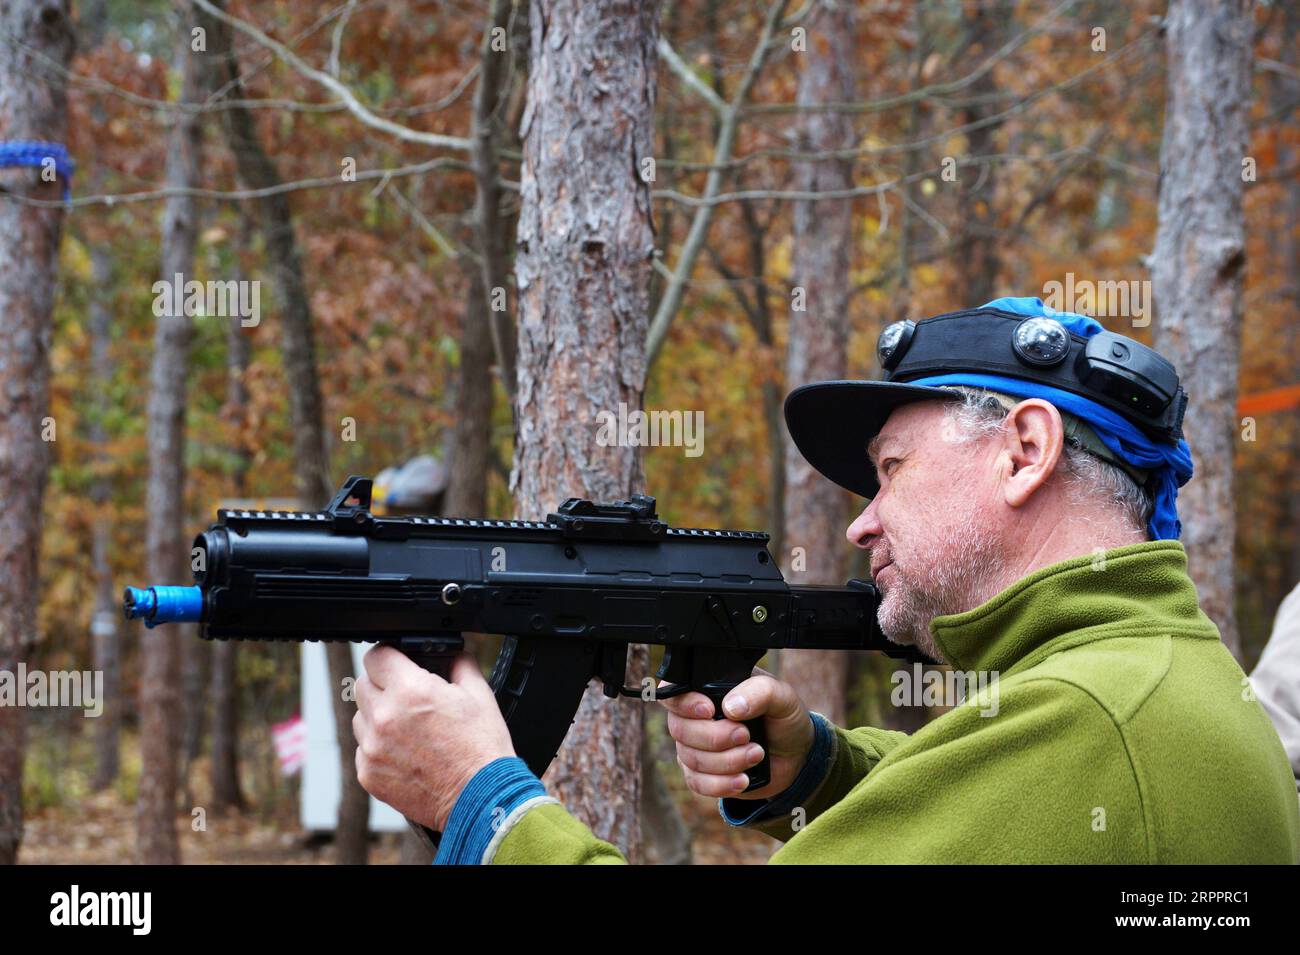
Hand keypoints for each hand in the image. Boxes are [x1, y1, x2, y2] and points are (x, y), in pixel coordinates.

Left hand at [352, 648, 514, 831]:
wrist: (480, 798)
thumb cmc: (482, 749)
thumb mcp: (479, 694)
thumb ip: (460, 664)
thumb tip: (452, 653)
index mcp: (410, 690)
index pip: (376, 656)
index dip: (389, 655)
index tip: (396, 661)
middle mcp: (384, 717)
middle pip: (363, 684)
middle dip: (383, 685)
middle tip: (407, 697)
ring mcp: (373, 748)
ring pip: (360, 717)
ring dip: (377, 716)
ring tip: (408, 728)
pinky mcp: (369, 774)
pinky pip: (363, 749)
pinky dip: (378, 747)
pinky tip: (405, 752)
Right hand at [660, 667, 814, 800]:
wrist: (795, 756)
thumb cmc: (783, 718)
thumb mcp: (782, 697)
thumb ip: (760, 692)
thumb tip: (730, 708)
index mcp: (707, 690)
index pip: (673, 693)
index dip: (684, 704)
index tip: (709, 711)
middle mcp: (693, 718)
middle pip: (680, 729)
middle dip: (715, 737)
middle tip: (746, 735)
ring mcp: (695, 747)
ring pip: (690, 758)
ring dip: (726, 761)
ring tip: (757, 754)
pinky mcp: (701, 775)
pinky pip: (697, 783)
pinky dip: (721, 784)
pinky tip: (743, 780)